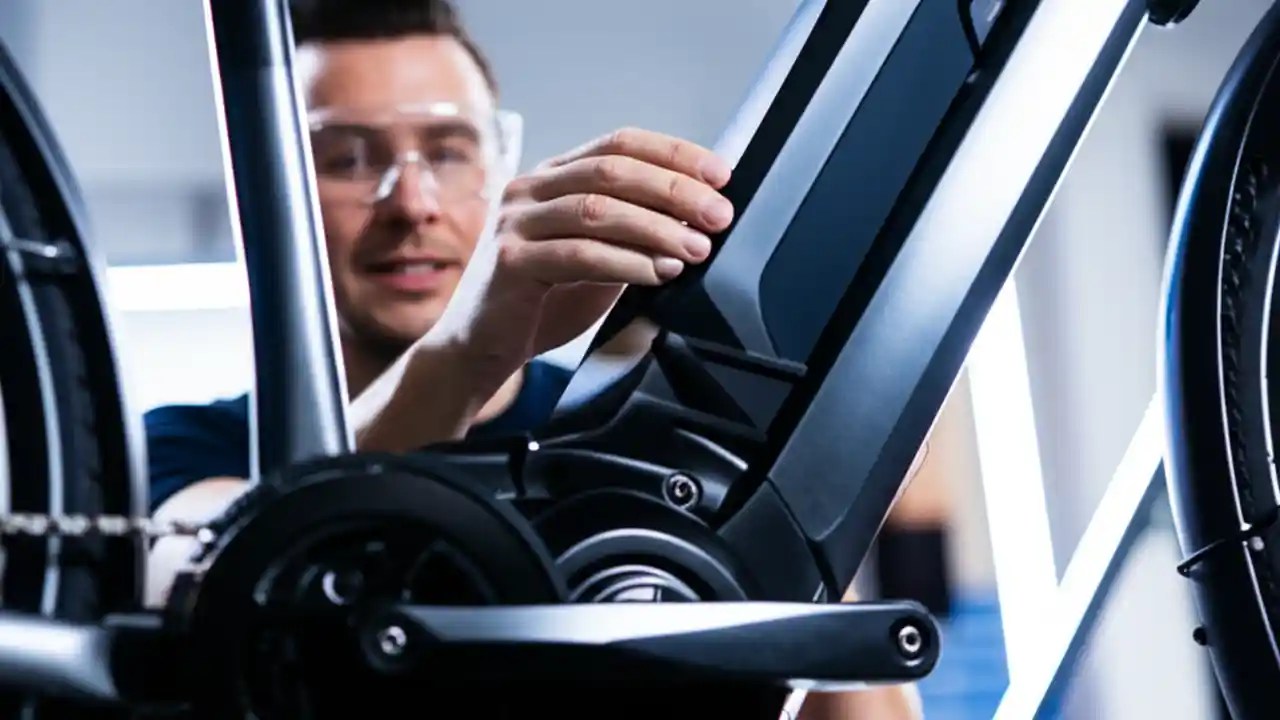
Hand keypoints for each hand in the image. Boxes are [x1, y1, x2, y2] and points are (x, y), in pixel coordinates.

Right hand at [435, 127, 734, 387]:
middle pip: (612, 170)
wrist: (482, 348)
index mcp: (553, 176)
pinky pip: (578, 254)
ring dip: (656, 228)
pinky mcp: (509, 262)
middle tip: (718, 215)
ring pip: (596, 209)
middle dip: (674, 190)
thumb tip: (699, 215)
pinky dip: (627, 262)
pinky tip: (658, 273)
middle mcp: (530, 189)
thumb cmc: (543, 301)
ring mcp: (515, 222)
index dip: (673, 154)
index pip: (619, 143)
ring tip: (696, 248)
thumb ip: (635, 232)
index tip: (720, 175)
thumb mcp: (599, 256)